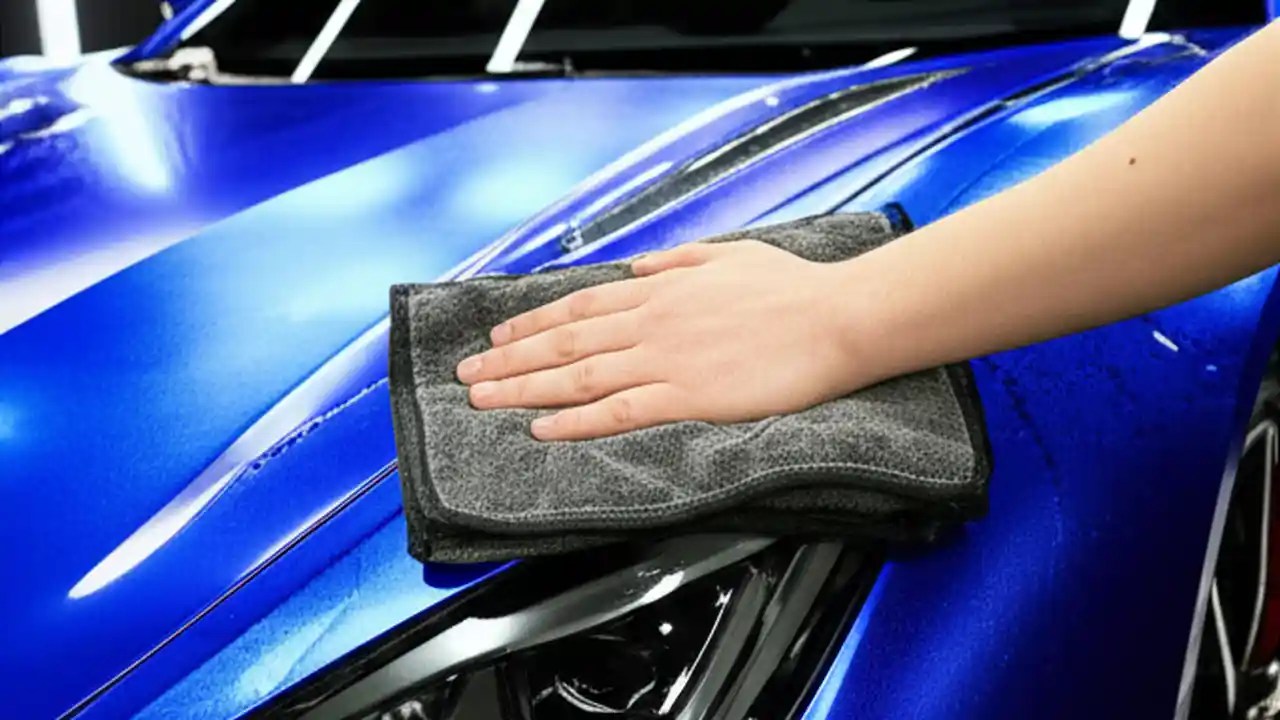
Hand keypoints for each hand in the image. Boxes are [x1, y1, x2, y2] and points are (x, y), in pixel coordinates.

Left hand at [455, 240, 869, 439]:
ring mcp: (665, 360)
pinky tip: (543, 429)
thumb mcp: (729, 254)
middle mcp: (651, 322)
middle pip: (564, 340)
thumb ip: (678, 259)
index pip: (580, 304)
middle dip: (509, 356)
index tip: (500, 331)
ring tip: (482, 398)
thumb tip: (639, 263)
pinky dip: (575, 421)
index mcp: (661, 288)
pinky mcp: (687, 397)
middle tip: (467, 371)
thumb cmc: (792, 288)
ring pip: (578, 375)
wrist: (836, 319)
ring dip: (524, 387)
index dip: (533, 320)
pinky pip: (618, 411)